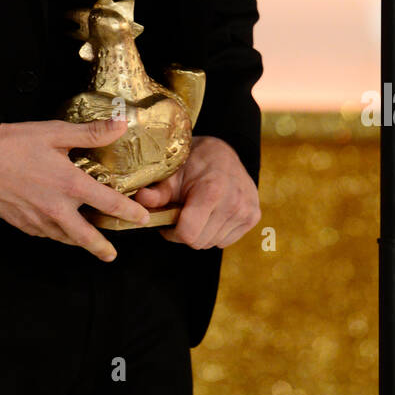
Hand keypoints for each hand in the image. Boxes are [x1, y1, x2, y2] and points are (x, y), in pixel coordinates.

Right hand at [0, 116, 150, 261]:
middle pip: (86, 237)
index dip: (129, 212)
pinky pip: (44, 234)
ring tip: (86, 241)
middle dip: (102, 247)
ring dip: (78, 241)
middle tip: (111, 254)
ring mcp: (38, 220)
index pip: (109, 203)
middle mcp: (57, 208)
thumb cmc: (14, 143)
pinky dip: (55, 233)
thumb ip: (90, 133)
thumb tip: (120, 126)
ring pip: (64, 238)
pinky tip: (57, 227)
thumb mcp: (55, 132)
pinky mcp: (22, 224)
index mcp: (70, 184)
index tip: (141, 218)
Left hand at [132, 135, 259, 248]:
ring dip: (202, 232)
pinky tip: (213, 213)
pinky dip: (216, 232)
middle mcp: (234, 203)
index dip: (173, 232)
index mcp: (212, 191)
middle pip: (199, 242)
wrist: (223, 152)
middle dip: (186, 232)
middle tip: (182, 214)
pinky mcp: (254, 216)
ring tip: (198, 211)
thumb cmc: (194, 162)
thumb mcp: (172, 174)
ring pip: (213, 243)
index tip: (170, 220)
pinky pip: (227, 240)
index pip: (188, 235)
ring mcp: (247, 210)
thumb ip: (157, 192)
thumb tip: (140, 201)